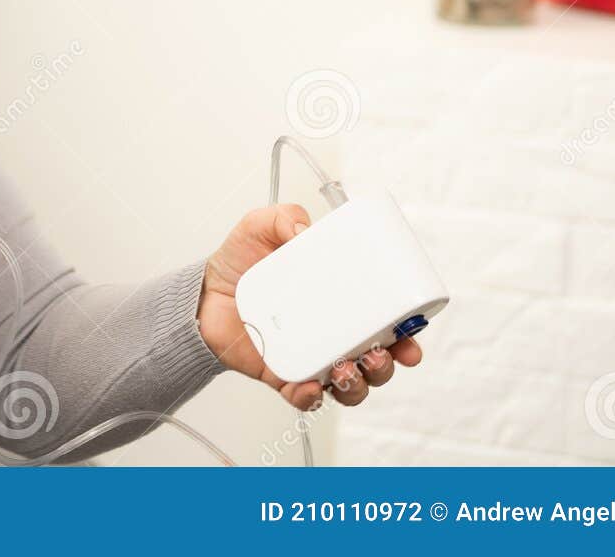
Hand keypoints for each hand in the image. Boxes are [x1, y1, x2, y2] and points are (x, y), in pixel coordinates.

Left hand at [196, 204, 423, 411]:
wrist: (203, 293)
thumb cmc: (240, 263)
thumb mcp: (261, 228)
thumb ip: (283, 217)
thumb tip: (304, 228)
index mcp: (341, 302)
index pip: (386, 322)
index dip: (406, 332)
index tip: (410, 332)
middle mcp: (333, 334)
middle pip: (377, 361)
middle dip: (387, 364)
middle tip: (377, 352)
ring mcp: (311, 358)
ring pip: (350, 385)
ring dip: (357, 384)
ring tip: (345, 368)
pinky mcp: (284, 376)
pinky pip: (306, 397)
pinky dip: (313, 397)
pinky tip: (311, 387)